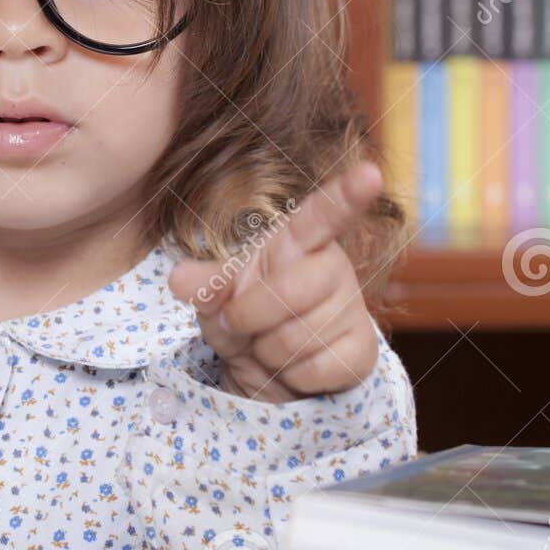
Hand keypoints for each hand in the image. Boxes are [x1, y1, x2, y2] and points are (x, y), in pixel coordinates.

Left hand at [168, 160, 382, 403]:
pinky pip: (313, 369)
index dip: (347, 195)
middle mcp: (333, 268)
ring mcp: (352, 309)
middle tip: (239, 323)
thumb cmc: (247, 317)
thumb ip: (203, 284)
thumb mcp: (217, 297)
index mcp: (298, 241)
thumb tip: (179, 279)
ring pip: (295, 338)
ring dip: (266, 351)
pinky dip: (289, 376)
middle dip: (248, 317)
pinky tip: (293, 366)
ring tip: (269, 345)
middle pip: (288, 292)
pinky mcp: (363, 351)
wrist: (272, 371)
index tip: (370, 173)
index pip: (324, 214)